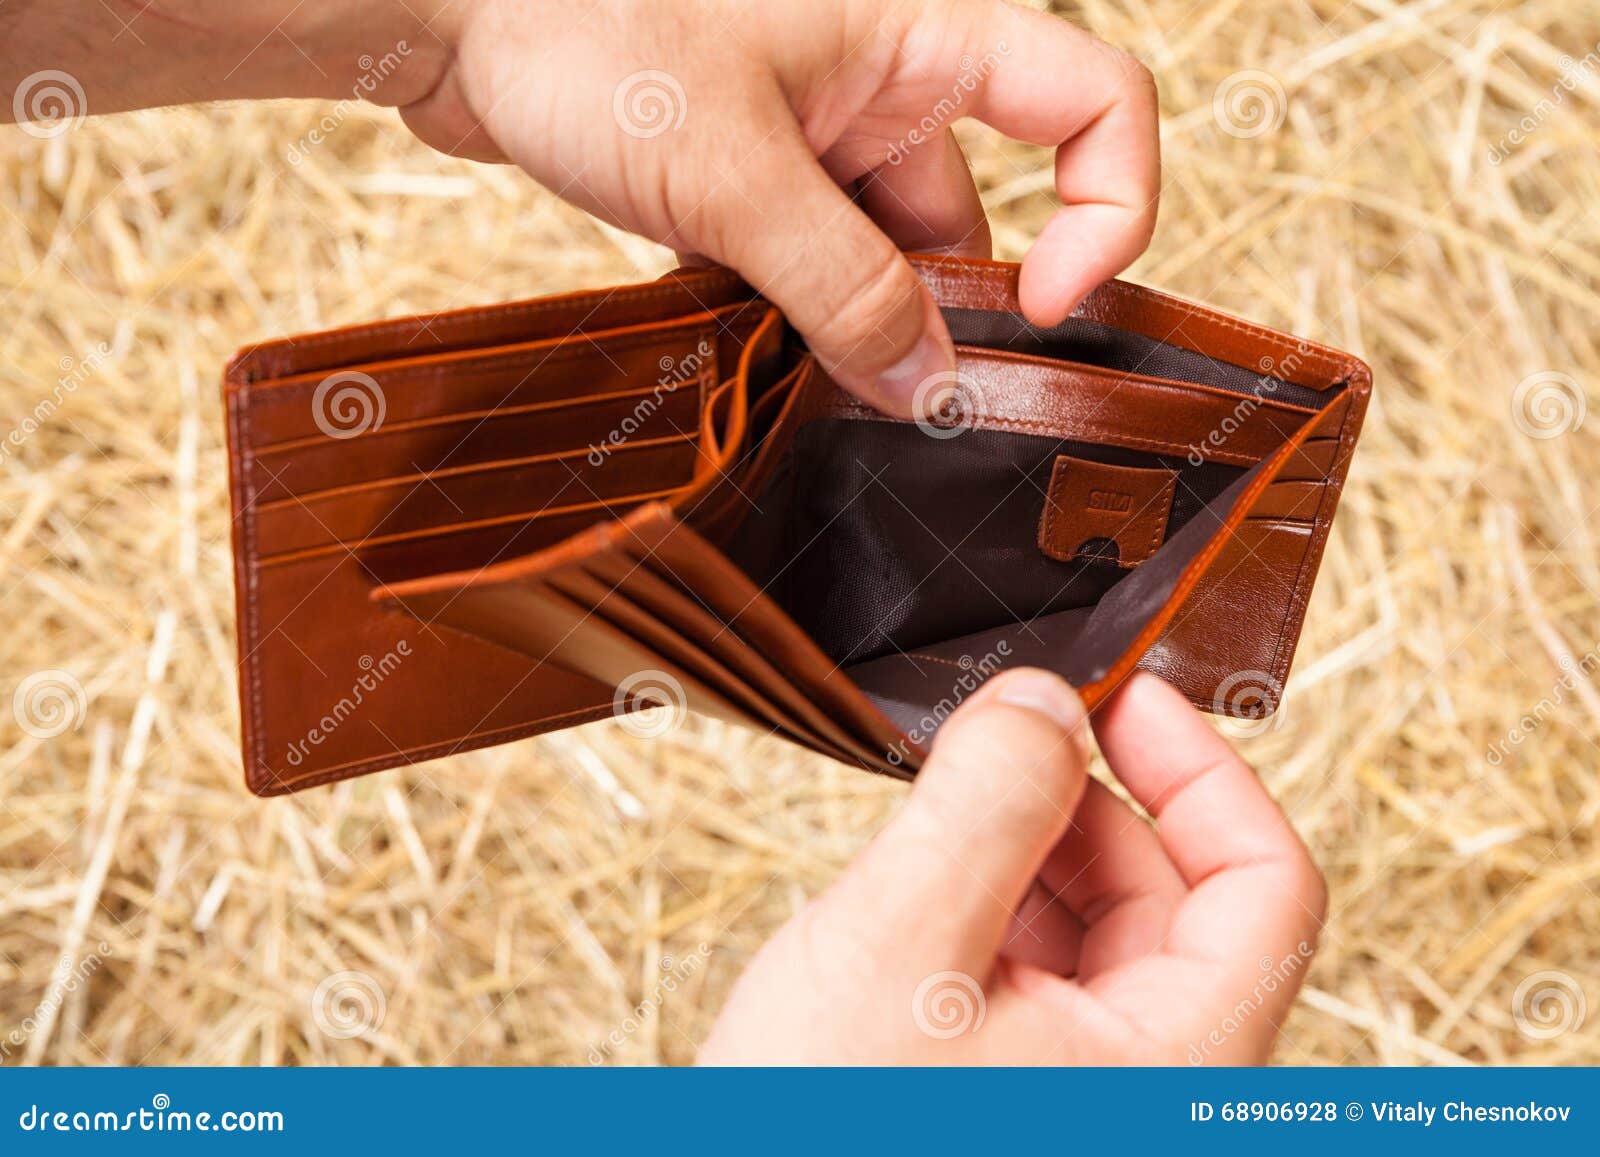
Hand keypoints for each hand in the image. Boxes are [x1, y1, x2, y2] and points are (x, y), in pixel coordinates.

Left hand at [405, 0, 1160, 413]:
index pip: (1095, 105)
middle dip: (937, 311)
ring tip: (786, 368)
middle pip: (972, 217)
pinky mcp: (747, 167)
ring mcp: (813, 127)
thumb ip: (842, 288)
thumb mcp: (734, 174)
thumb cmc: (583, 29)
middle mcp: (884, 80)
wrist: (449, 11)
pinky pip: (801, 258)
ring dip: (843, 321)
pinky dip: (779, 309)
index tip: (1041, 310)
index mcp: (924, 37)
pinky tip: (728, 341)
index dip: (1105, 210)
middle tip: (884, 390)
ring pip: (876, 254)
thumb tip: (922, 388)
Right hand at [697, 670, 1325, 1064]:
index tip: (1125, 699)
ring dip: (1032, 852)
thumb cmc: (825, 1137)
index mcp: (1176, 1068)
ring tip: (943, 816)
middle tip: (998, 742)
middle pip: (1173, 899)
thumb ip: (988, 805)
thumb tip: (1042, 701)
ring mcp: (1087, 1096)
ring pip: (1101, 936)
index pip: (1266, 886)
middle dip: (1086, 803)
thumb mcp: (904, 946)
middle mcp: (1153, 1088)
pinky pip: (1041, 976)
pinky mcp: (1022, 1093)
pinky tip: (927, 886)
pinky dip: (996, 908)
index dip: (1204, 772)